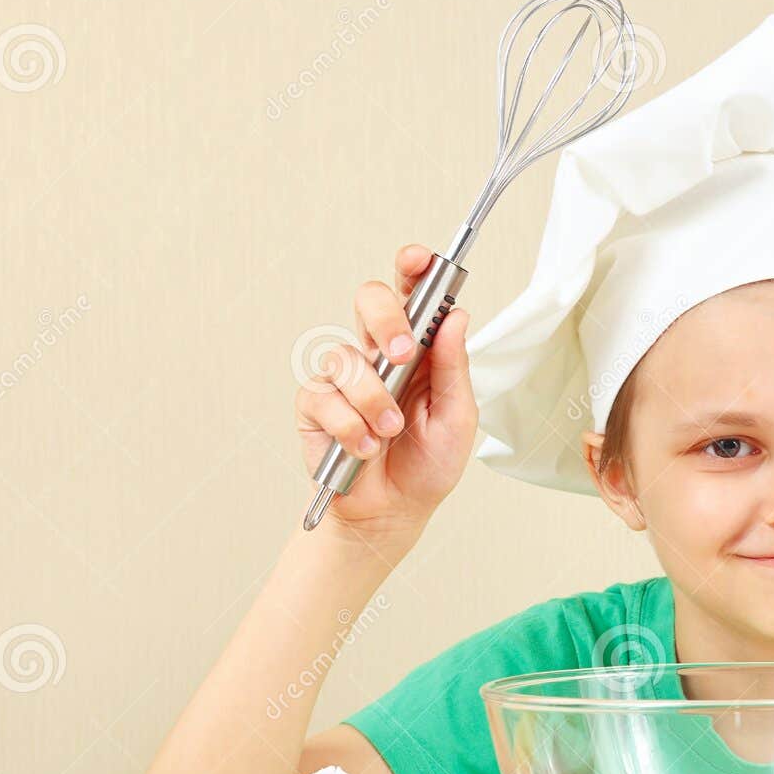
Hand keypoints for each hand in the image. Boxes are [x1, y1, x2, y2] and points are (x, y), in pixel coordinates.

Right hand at [295, 244, 477, 548]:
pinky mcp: (316, 406)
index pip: (412, 296)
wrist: (394, 513)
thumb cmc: (429, 464)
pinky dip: (349, 426)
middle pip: (369, 301)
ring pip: (346, 356)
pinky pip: (323, 397)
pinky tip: (365, 447)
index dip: (412, 269)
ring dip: (373, 399)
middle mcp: (378, 355)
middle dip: (385, 319)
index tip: (418, 260)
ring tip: (390, 432)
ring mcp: (344, 378)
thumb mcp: (457, 418)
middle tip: (402, 354)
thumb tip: (456, 316)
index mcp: (418, 351)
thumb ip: (454, 367)